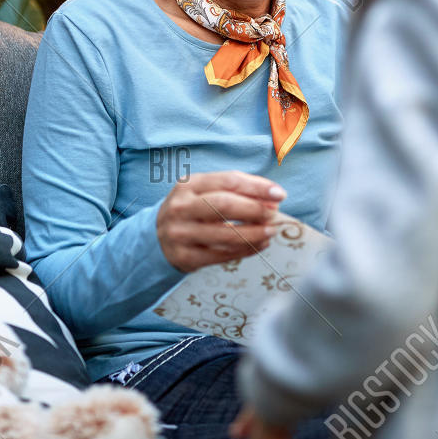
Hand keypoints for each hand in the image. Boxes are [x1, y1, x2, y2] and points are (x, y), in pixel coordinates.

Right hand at [156, 170, 285, 272]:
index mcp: (188, 184)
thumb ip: (239, 189)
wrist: (157, 237)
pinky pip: (223, 255)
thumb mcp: (206, 191)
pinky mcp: (186, 257)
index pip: (228, 181)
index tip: (280, 194)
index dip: (257, 187)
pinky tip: (261, 244)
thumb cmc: (192, 209)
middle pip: (225, 206)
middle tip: (274, 214)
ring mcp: (181, 233)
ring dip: (255, 233)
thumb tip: (273, 198)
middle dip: (255, 210)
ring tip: (272, 231)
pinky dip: (247, 250)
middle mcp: (181, 207)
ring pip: (226, 234)